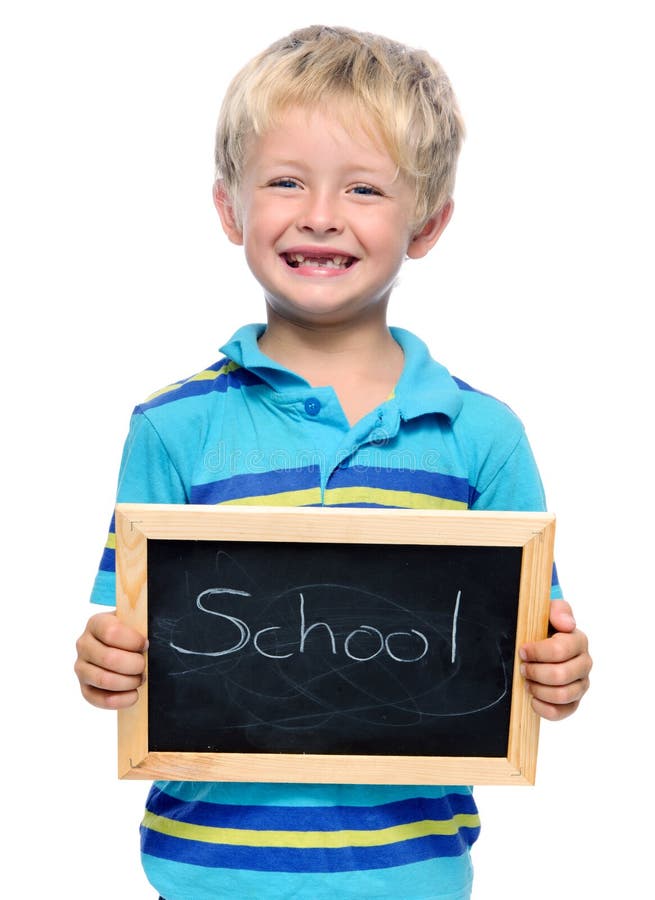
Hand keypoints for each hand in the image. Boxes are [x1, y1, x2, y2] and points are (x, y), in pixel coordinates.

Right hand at [74, 611, 147, 709]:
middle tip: (144, 665)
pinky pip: (98, 699)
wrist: (120, 646)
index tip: (145, 645)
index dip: (133, 641)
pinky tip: (134, 695)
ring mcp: (81, 667)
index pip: (112, 632)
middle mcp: (84, 644)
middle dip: (134, 664)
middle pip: (109, 658)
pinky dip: (120, 700)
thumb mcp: (134, 622)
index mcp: (96, 623)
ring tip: (139, 679)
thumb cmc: (131, 633)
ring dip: (128, 682)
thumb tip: (148, 643)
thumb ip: (141, 627)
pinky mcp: (85, 687)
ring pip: (104, 679)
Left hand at [519, 599, 591, 720]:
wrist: (542, 641)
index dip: (537, 652)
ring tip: (527, 682)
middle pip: (560, 675)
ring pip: (561, 695)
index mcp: (578, 640)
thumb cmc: (544, 625)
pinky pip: (562, 712)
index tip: (522, 651)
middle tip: (522, 668)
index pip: (559, 651)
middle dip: (535, 672)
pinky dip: (544, 708)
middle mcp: (584, 663)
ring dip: (538, 689)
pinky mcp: (573, 701)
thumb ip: (558, 610)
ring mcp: (581, 684)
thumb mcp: (548, 610)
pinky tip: (533, 698)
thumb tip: (566, 624)